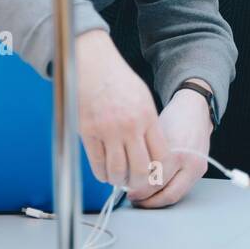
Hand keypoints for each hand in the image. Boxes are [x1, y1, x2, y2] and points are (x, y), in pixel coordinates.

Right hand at [75, 29, 167, 200]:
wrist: (92, 65)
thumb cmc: (117, 80)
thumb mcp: (143, 98)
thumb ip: (149, 124)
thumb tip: (152, 150)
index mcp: (147, 117)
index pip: (161, 155)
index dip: (160, 171)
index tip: (156, 175)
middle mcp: (129, 126)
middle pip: (141, 168)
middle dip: (141, 182)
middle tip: (138, 184)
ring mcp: (108, 131)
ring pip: (118, 171)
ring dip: (120, 181)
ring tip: (120, 180)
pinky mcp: (88, 133)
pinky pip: (97, 163)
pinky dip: (102, 174)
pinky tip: (105, 174)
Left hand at [129, 88, 212, 208]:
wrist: (195, 110)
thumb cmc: (172, 118)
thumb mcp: (153, 136)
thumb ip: (145, 157)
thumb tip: (128, 177)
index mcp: (177, 153)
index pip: (156, 181)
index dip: (140, 189)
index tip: (128, 191)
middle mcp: (191, 163)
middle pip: (168, 193)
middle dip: (149, 201)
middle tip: (134, 199)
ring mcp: (198, 168)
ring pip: (176, 195)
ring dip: (158, 200)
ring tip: (143, 198)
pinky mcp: (201, 171)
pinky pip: (182, 189)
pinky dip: (167, 192)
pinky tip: (155, 192)